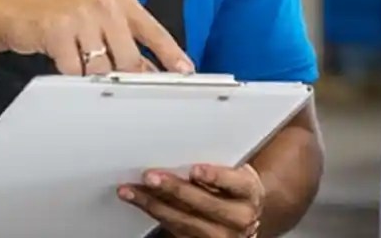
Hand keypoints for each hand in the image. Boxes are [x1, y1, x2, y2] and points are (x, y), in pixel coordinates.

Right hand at [0, 0, 192, 75]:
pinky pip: (74, 71)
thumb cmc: (62, 19)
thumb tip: (153, 74)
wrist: (16, 12)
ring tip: (80, 64)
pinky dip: (71, 75)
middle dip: (124, 78)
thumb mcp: (99, 21)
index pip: (154, 32)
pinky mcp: (58, 31)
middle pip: (129, 59)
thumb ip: (126, 42)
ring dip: (93, 77)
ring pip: (102, 69)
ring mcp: (81, 16)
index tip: (185, 73)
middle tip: (114, 84)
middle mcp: (104, 5)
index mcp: (120, 2)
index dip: (171, 54)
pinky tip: (63, 61)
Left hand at [119, 163, 264, 237]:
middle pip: (204, 204)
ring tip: (133, 190)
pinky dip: (153, 213)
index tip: (196, 170)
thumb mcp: (236, 173)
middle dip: (174, 189)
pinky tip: (139, 201)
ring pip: (183, 221)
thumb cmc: (235, 188)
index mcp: (248, 192)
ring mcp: (219, 235)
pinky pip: (173, 229)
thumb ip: (217, 165)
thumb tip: (182, 150)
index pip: (234, 184)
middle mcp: (238, 218)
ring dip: (153, 204)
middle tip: (152, 177)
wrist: (244, 217)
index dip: (215, 176)